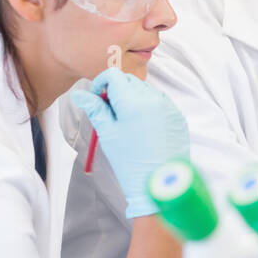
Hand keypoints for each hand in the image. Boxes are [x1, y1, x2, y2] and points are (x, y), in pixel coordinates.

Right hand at [71, 68, 189, 217]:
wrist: (160, 183)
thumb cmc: (130, 161)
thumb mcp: (108, 133)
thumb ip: (95, 109)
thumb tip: (79, 94)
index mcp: (133, 100)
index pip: (114, 75)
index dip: (101, 83)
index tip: (97, 98)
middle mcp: (154, 99)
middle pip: (130, 81)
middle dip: (117, 91)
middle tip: (110, 113)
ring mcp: (169, 107)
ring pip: (146, 90)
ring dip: (134, 98)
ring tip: (127, 122)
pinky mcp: (178, 117)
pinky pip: (160, 102)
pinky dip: (149, 107)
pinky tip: (143, 127)